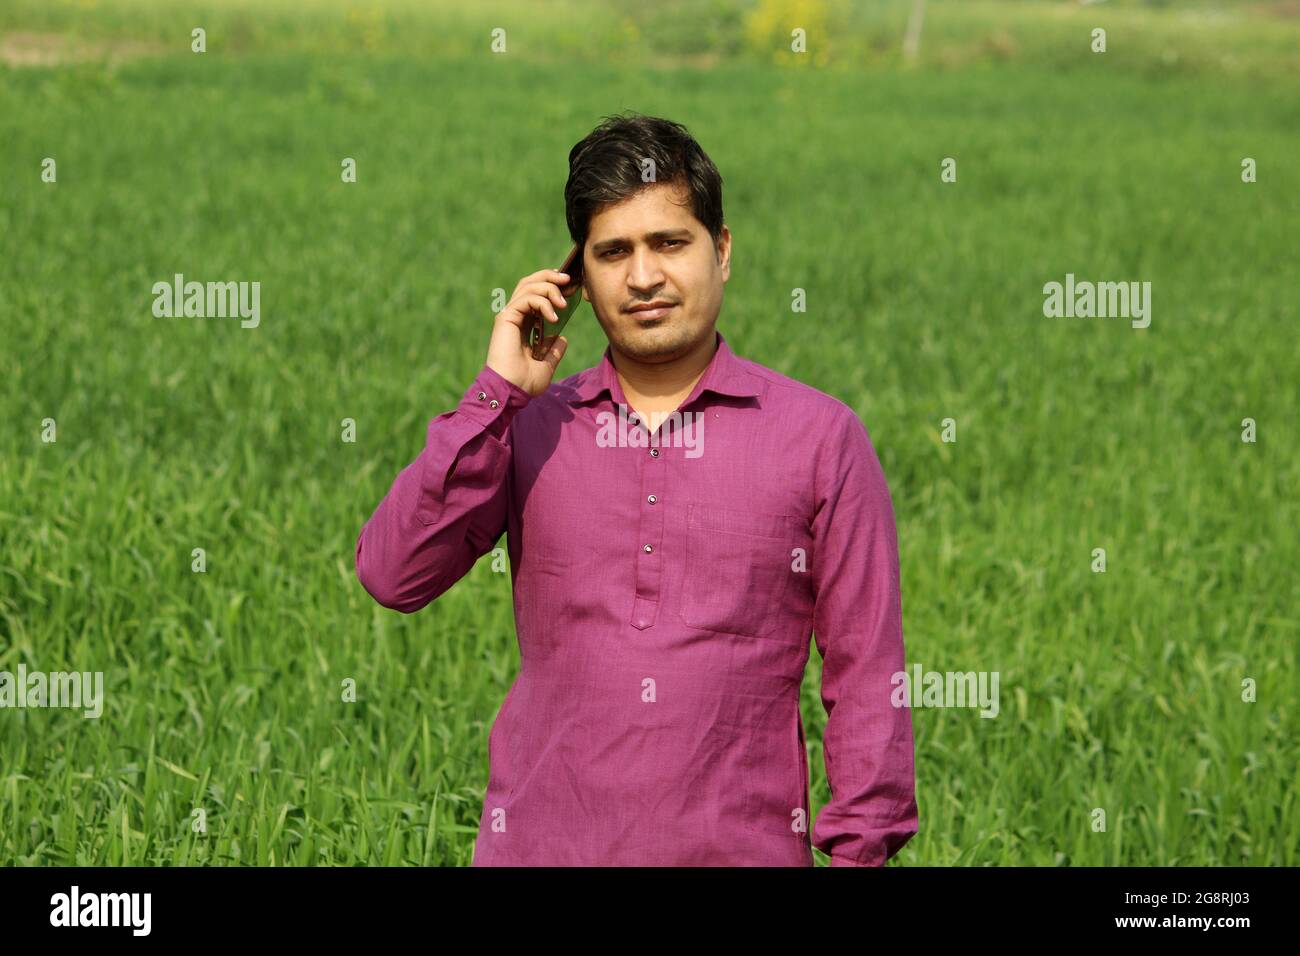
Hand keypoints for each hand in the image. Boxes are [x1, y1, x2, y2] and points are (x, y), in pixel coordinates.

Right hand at [487, 268, 573, 396]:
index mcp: (523, 325)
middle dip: (550, 277)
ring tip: (563, 304)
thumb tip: (562, 339)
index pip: (535, 295)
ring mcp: (509, 315)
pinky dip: (542, 302)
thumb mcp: (546, 366)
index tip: (569, 286)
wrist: (511, 390)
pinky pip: (526, 298)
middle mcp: (515, 317)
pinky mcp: (506, 317)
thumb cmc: (524, 382)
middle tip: (568, 280)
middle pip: (530, 283)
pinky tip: (553, 317)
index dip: (550, 285)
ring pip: (528, 286)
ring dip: (549, 288)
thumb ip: (553, 351)